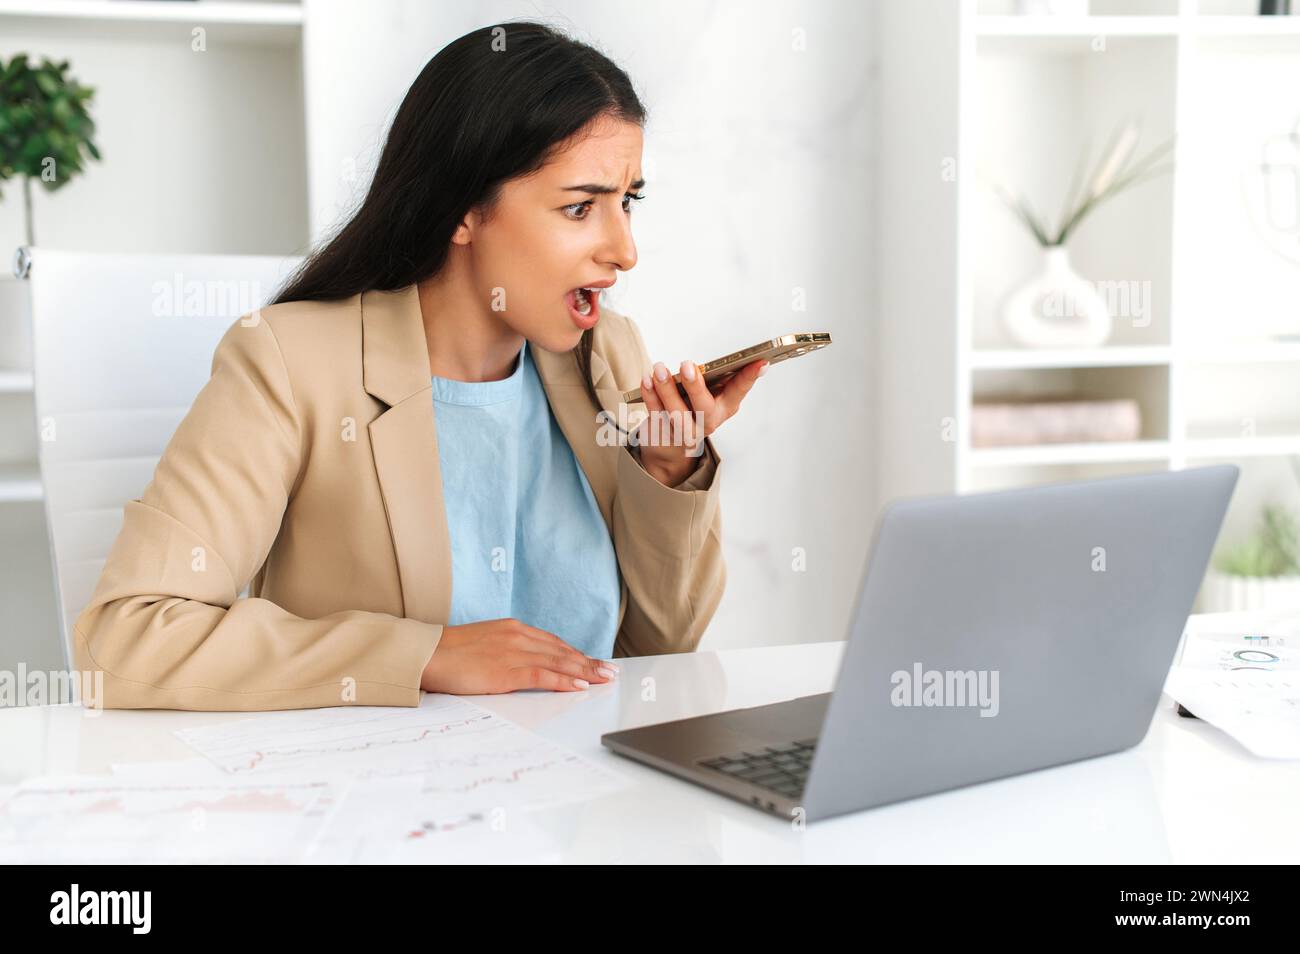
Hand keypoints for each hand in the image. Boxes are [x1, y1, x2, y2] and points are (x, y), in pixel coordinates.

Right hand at [420, 618, 618, 693]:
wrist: (426, 654)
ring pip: (558, 662)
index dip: (576, 654)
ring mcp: (513, 652)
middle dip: (589, 662)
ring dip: (585, 672)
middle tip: (610, 671)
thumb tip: (522, 664)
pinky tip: (579, 687)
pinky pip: (542, 676)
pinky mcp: (505, 671)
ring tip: (604, 679)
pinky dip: (563, 681)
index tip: (593, 662)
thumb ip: (506, 650)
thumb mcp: (484, 644)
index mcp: (513, 629)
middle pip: (562, 651)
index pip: (553, 642)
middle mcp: (517, 636)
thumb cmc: (450, 653)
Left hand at [635, 357, 765, 486]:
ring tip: (659, 369)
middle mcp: (708, 422)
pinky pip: (656, 413)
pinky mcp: (664, 434)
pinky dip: (650, 396)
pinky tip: (646, 380)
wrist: (671, 446)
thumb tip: (719, 361)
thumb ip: (716, 379)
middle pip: (704, 408)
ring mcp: (686, 432)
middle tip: (687, 365)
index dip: (750, 377)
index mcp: (725, 407)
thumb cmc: (693, 409)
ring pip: (676, 414)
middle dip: (695, 386)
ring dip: (666, 389)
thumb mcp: (710, 395)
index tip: (761, 361)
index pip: (740, 390)